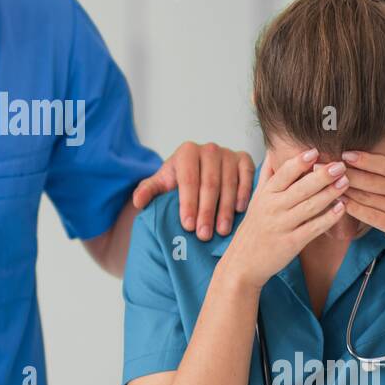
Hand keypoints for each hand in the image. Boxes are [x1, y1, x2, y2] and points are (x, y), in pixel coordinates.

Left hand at [132, 141, 255, 240]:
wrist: (201, 170)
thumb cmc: (179, 180)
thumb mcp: (162, 184)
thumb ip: (148, 191)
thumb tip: (138, 201)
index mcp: (187, 152)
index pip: (188, 180)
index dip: (187, 203)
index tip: (187, 226)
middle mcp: (209, 149)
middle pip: (209, 183)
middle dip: (206, 211)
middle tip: (203, 235)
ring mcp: (228, 153)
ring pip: (228, 183)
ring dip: (225, 209)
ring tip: (221, 230)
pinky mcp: (244, 159)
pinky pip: (246, 175)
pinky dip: (244, 192)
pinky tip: (239, 210)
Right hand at [219, 147, 348, 289]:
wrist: (243, 262)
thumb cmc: (253, 228)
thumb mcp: (256, 198)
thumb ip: (267, 174)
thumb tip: (273, 149)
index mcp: (265, 195)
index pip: (283, 174)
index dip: (299, 162)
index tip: (315, 151)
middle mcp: (272, 208)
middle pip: (300, 188)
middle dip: (322, 175)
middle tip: (340, 165)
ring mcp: (282, 226)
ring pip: (310, 206)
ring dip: (329, 193)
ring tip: (345, 181)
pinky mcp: (292, 243)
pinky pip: (314, 228)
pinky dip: (328, 218)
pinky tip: (341, 208)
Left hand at [339, 149, 384, 267]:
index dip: (365, 159)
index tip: (346, 154)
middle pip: (373, 180)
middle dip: (347, 173)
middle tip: (327, 168)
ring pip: (369, 198)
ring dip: (346, 190)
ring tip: (328, 184)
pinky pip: (371, 216)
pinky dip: (354, 209)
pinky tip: (341, 204)